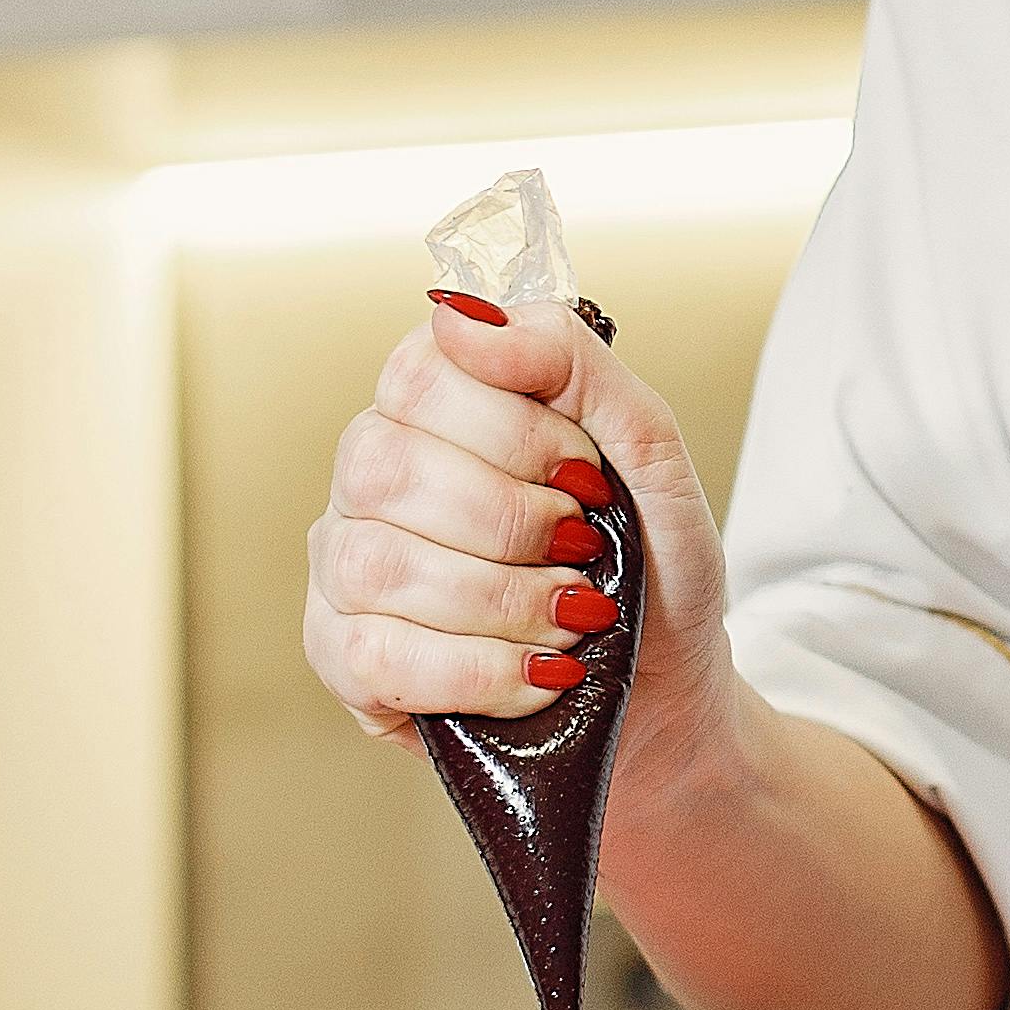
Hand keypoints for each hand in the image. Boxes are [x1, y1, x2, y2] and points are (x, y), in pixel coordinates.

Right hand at [304, 297, 733, 794]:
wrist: (666, 694)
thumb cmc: (650, 570)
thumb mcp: (647, 454)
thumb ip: (571, 362)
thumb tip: (459, 315)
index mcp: (435, 410)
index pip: (421, 373)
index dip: (516, 428)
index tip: (588, 476)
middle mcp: (371, 478)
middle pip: (385, 465)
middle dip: (511, 520)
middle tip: (583, 549)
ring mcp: (344, 568)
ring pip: (377, 564)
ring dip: (504, 602)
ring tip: (572, 618)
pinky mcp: (342, 659)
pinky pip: (376, 656)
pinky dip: (480, 670)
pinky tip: (538, 676)